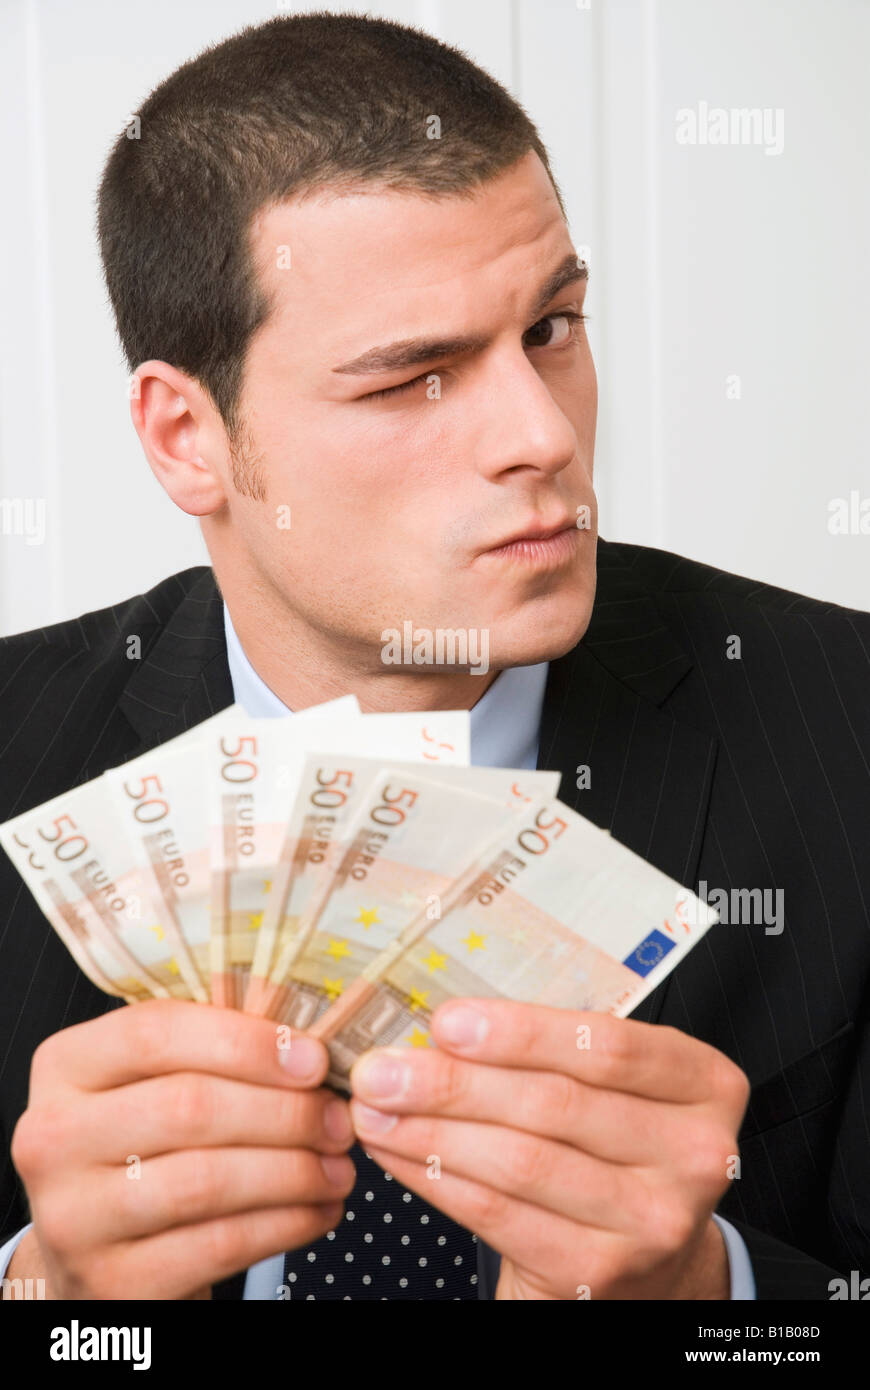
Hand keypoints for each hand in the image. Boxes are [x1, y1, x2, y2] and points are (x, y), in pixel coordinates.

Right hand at [9, 999, 355, 1298]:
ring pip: (208, 1181)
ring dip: (295, 1172)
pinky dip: (286, 1224)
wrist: (97, 1254)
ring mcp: (74, 1216)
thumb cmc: (145, 1147)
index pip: (156, 1032)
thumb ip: (214, 1048)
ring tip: (340, 1167)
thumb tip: (311, 1042)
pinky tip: (319, 1210)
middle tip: (341, 1119)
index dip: (247, 1042)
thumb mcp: (154, 1083)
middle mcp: (54, 1137)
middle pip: (190, 1107)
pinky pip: (219, 1244)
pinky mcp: (113, 1280)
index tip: (314, 1059)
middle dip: (286, 1112)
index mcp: (66, 1065)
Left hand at [348, 1000, 749, 1299]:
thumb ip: (555, 1052)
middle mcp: (695, 1155)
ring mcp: (651, 1221)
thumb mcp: (617, 1089)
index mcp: (704, 1085)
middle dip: (454, 1082)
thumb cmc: (616, 1149)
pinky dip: (436, 1179)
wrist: (648, 1263)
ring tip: (375, 1107)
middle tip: (383, 1067)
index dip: (521, 1032)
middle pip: (556, 1104)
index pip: (609, 1046)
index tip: (447, 1020)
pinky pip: (499, 1214)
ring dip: (431, 1131)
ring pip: (521, 1161)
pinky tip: (398, 1153)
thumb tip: (442, 1025)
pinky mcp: (597, 1272)